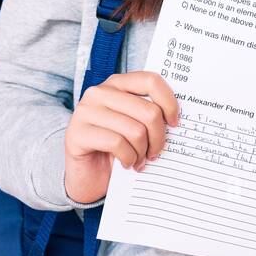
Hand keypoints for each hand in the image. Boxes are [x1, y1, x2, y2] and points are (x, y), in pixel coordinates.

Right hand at [64, 70, 180, 203]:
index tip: (174, 123)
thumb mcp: (135, 126)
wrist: (87, 175)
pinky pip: (117, 144)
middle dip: (158, 138)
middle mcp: (99, 92)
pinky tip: (126, 164)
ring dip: (142, 152)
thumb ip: (149, 116)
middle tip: (155, 153)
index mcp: (117, 84)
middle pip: (148, 111)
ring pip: (135, 130)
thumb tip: (178, 120)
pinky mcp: (77, 133)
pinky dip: (128, 158)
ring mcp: (86, 111)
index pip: (151, 81)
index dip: (169, 103)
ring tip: (139, 160)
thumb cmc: (115, 149)